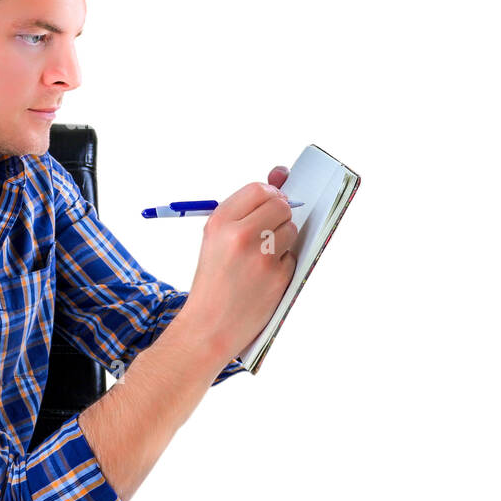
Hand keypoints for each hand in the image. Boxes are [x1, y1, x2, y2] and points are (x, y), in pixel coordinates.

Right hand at [180, 165, 298, 366]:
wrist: (208, 326)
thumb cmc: (213, 280)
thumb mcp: (215, 239)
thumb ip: (245, 209)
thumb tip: (281, 175)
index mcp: (220, 222)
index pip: (258, 190)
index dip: (268, 195)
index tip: (269, 203)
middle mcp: (240, 235)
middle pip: (281, 205)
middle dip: (281, 214)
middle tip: (270, 228)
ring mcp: (261, 257)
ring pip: (291, 229)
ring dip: (283, 239)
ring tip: (261, 258)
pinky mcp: (278, 277)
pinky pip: (293, 255)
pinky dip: (283, 263)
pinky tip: (264, 277)